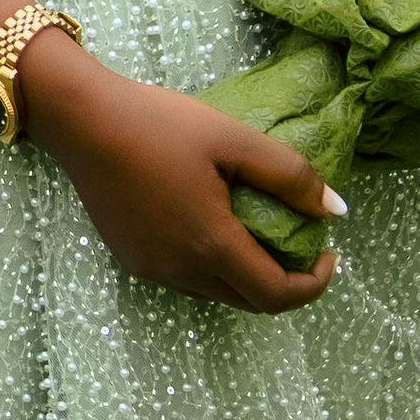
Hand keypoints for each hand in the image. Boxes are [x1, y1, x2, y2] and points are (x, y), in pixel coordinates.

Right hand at [20, 34, 343, 315]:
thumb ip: (289, 176)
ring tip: (257, 225)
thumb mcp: (232, 138)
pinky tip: (209, 219)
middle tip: (299, 240)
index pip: (277, 296)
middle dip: (285, 281)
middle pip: (249, 301)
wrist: (82, 118)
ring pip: (217, 291)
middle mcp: (181, 271)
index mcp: (211, 245)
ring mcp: (152, 269)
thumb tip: (337, 211)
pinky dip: (212, 263)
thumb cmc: (160, 123)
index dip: (314, 284)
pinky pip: (186, 277)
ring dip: (247, 273)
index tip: (329, 252)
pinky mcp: (131, 258)